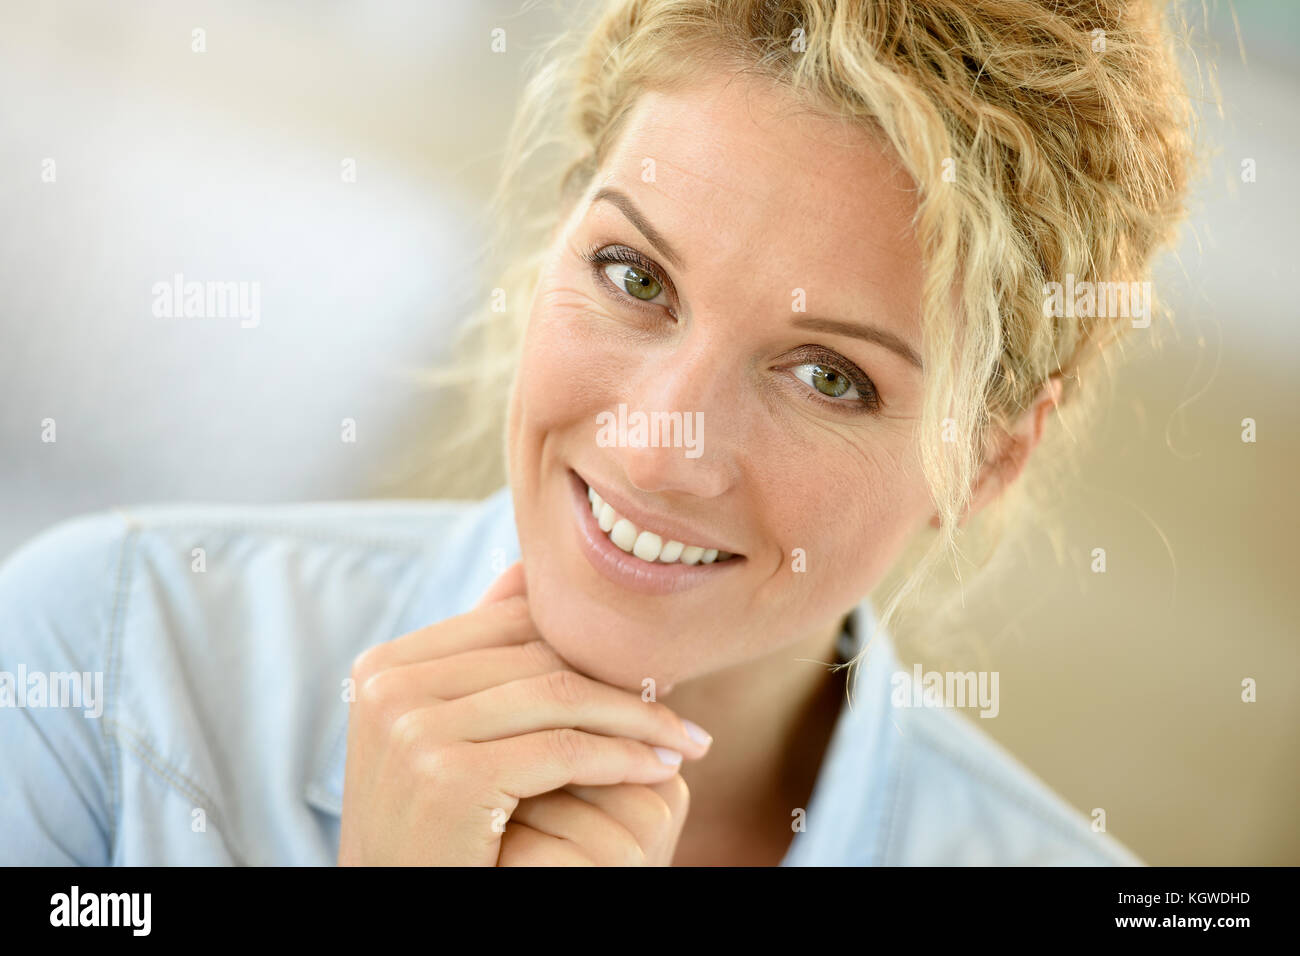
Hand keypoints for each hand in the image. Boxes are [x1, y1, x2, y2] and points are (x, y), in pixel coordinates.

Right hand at [336, 562, 709, 864]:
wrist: (402, 908)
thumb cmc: (435, 832)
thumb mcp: (444, 736)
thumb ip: (481, 661)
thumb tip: (527, 571)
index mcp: (385, 666)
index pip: (510, 625)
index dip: (586, 644)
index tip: (646, 671)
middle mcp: (389, 686)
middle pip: (536, 656)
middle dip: (619, 681)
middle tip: (679, 705)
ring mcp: (410, 727)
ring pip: (558, 696)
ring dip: (637, 719)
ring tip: (685, 740)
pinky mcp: (446, 774)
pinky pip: (562, 750)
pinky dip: (623, 757)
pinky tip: (659, 768)